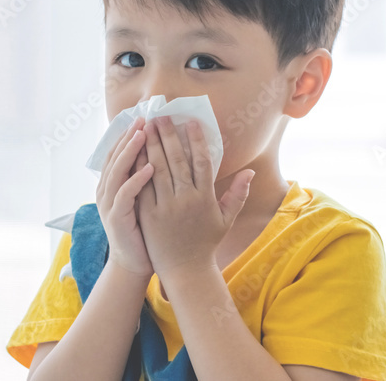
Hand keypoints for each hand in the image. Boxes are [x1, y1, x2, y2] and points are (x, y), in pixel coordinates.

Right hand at [95, 116, 155, 277]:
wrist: (133, 262)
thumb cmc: (142, 230)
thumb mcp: (141, 199)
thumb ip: (143, 177)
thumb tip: (157, 153)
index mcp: (111, 185)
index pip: (118, 153)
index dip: (129, 136)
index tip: (144, 119)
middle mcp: (106, 191)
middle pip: (116, 157)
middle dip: (129, 137)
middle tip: (144, 119)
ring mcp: (109, 204)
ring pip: (118, 171)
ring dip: (131, 152)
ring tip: (144, 135)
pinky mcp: (117, 217)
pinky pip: (126, 194)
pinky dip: (137, 179)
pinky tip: (151, 167)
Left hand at [134, 116, 254, 280]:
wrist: (185, 269)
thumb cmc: (205, 243)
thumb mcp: (225, 219)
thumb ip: (238, 194)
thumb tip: (250, 171)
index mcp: (205, 198)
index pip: (201, 162)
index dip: (196, 140)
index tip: (190, 122)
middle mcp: (186, 200)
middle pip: (176, 160)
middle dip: (168, 136)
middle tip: (161, 116)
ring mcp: (166, 206)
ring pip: (157, 169)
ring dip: (151, 145)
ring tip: (147, 127)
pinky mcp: (148, 214)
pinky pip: (143, 186)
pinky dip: (138, 167)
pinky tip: (135, 151)